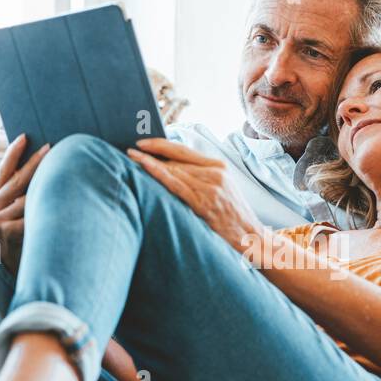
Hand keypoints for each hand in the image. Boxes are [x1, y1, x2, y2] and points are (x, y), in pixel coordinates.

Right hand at [0, 134, 49, 274]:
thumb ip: (20, 194)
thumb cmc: (22, 237)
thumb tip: (43, 165)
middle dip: (36, 162)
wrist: (16, 269)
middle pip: (17, 179)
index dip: (13, 153)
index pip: (2, 170)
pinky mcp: (7, 231)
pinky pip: (32, 213)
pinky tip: (61, 205)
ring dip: (46, 188)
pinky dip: (45, 209)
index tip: (25, 136)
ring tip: (67, 175)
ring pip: (26, 196)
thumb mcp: (15, 213)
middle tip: (53, 147)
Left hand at [127, 137, 263, 251]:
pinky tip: (143, 167)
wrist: (252, 237)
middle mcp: (215, 173)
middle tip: (128, 151)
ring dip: (148, 163)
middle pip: (175, 160)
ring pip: (173, 170)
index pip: (183, 150)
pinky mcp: (204, 203)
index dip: (160, 144)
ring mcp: (210, 188)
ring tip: (129, 158)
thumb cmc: (232, 217)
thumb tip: (170, 169)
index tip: (142, 143)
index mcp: (219, 166)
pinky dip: (157, 173)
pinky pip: (175, 185)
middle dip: (151, 154)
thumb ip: (201, 178)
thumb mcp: (222, 190)